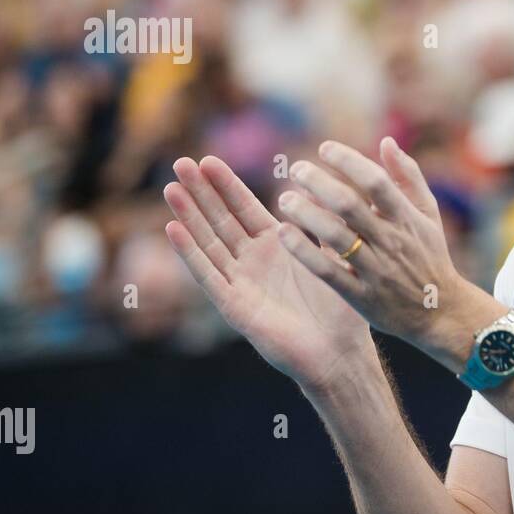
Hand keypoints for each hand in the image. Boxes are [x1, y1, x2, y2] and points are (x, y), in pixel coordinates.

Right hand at [163, 156, 377, 395]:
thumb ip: (320, 223)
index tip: (208, 160)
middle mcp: (254, 261)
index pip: (245, 208)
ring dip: (189, 217)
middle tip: (181, 163)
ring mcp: (241, 282)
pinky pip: (208, 275)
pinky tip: (173, 229)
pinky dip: (190, 253)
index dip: (226, 185)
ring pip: (209, 243)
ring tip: (171, 189)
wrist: (340, 353)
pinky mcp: (234, 306)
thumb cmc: (342, 308)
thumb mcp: (332, 256)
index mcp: (277, 245)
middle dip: (201, 192)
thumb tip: (319, 184)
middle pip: (221, 220)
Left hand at [273, 137, 478, 347]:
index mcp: (407, 218)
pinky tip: (283, 234)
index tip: (324, 149)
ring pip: (336, 237)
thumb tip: (386, 141)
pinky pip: (329, 272)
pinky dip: (304, 252)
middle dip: (320, 183)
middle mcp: (391, 242)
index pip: (376, 182)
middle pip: (350, 206)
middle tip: (296, 169)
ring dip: (306, 215)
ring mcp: (376, 270)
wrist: (441, 312)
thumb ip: (408, 177)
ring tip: (284, 199)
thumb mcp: (428, 214)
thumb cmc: (431, 256)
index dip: (348, 161)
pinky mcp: (361, 296)